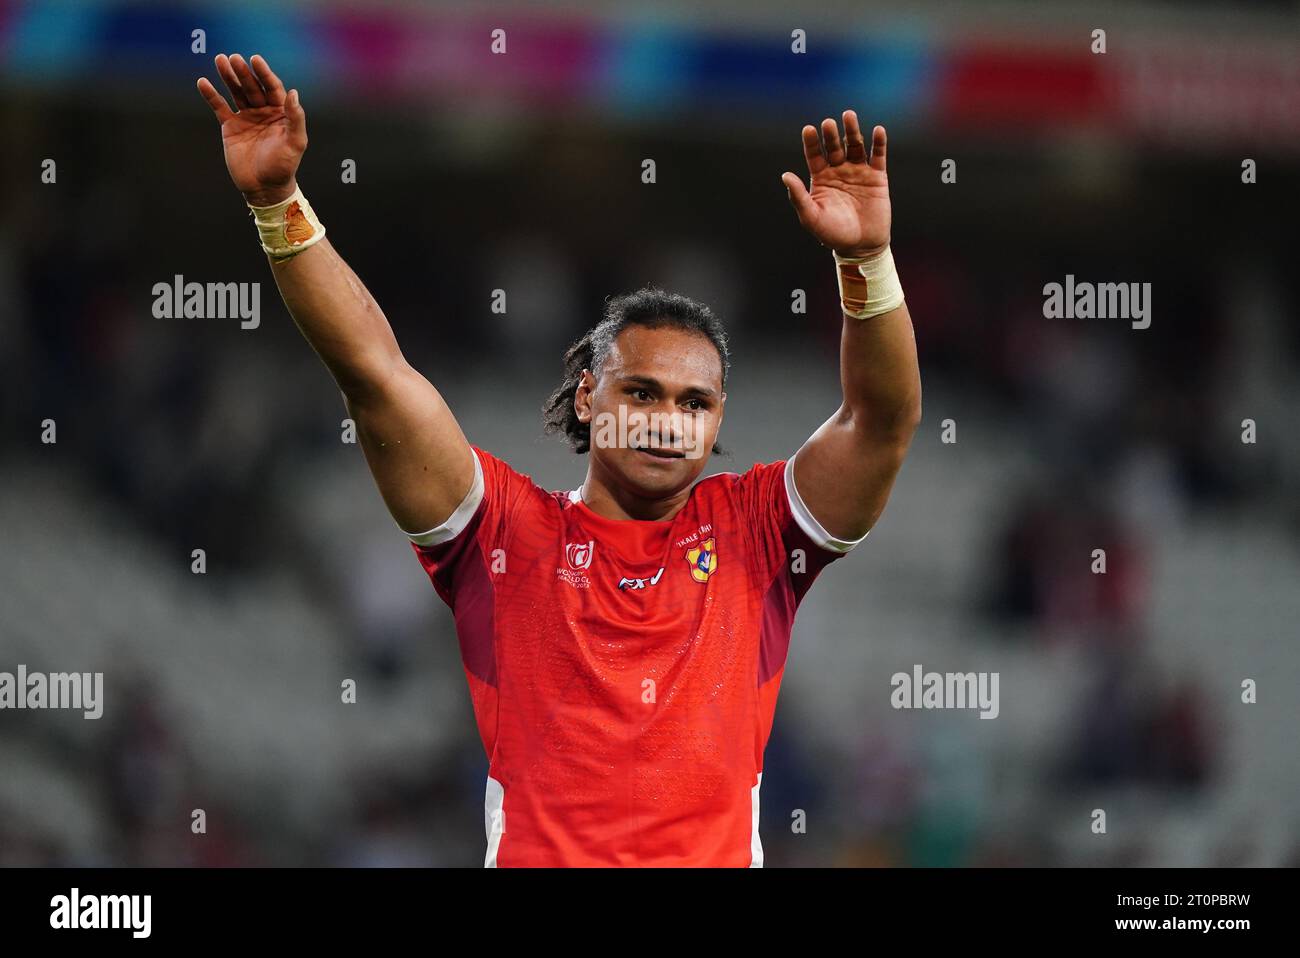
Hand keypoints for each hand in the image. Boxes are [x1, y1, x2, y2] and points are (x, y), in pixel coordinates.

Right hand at [196, 54, 305, 206]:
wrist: (265, 188)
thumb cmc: (284, 167)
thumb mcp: (295, 143)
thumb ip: (296, 118)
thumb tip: (293, 93)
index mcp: (281, 113)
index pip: (272, 88)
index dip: (264, 73)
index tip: (255, 60)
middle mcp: (263, 112)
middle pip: (252, 87)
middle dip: (243, 73)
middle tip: (233, 58)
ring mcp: (246, 118)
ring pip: (236, 93)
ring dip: (228, 77)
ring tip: (220, 60)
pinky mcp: (230, 127)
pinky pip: (220, 107)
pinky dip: (211, 95)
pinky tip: (203, 82)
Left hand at [781, 111, 890, 257]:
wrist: (861, 246)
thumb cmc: (833, 234)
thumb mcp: (811, 217)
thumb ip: (798, 197)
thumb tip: (785, 176)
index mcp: (821, 178)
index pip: (814, 155)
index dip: (812, 142)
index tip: (808, 129)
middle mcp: (839, 171)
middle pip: (834, 147)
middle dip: (831, 135)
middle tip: (828, 123)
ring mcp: (858, 171)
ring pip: (855, 146)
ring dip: (852, 131)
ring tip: (849, 116)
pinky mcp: (877, 176)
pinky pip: (878, 156)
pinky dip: (879, 143)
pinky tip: (878, 131)